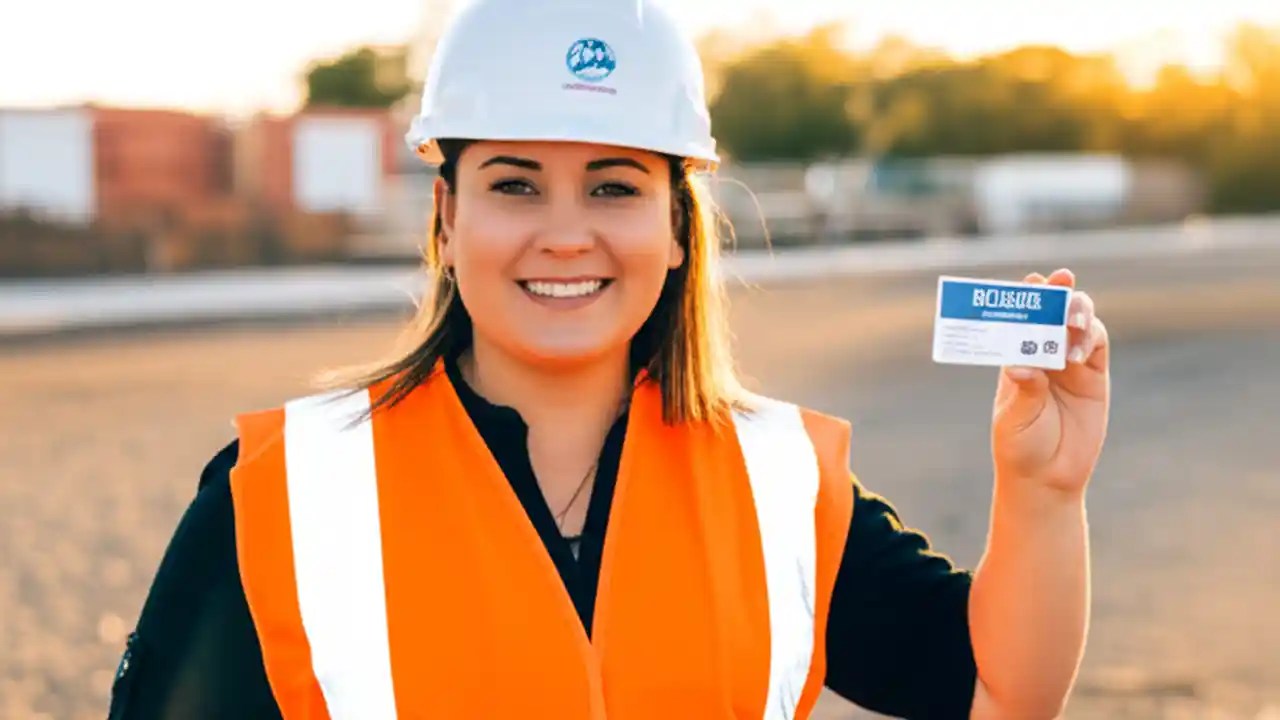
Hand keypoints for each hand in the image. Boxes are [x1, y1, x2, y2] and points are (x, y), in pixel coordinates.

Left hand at [991, 268, 1109, 495]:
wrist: (1048, 478)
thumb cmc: (1020, 447)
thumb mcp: (1015, 419)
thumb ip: (1025, 390)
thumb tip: (1022, 366)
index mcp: (1014, 359)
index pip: (1019, 320)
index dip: (1026, 298)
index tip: (1031, 281)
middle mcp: (1042, 356)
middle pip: (1052, 314)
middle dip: (1057, 293)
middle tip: (1060, 280)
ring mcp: (1070, 365)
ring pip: (1078, 324)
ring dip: (1076, 313)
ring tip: (1071, 319)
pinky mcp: (1094, 378)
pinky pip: (1097, 346)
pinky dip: (1091, 339)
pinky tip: (1079, 351)